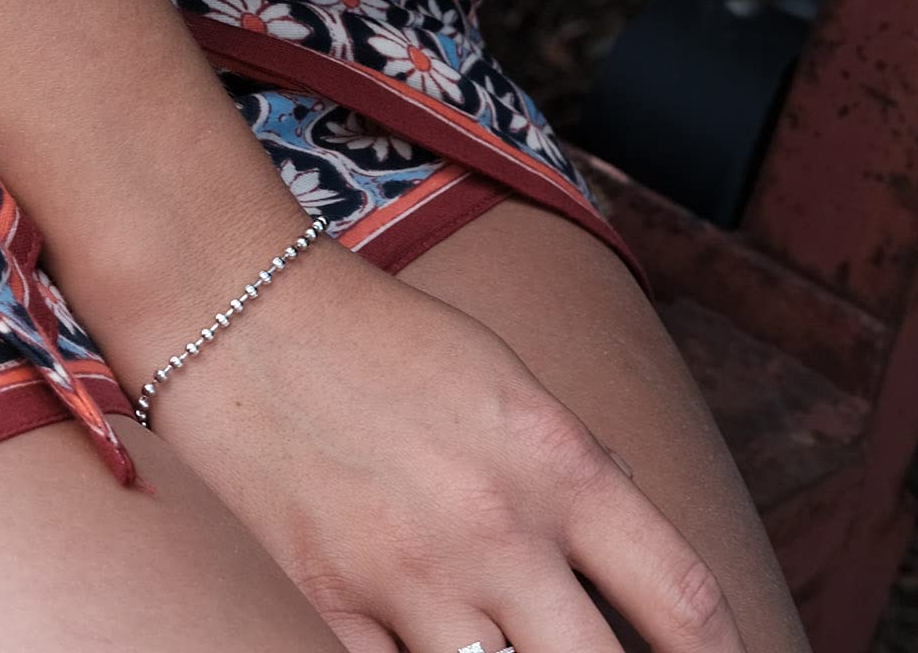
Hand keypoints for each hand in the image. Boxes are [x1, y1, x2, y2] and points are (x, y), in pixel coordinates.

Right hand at [148, 240, 743, 652]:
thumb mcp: (503, 382)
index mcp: (556, 461)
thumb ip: (572, 479)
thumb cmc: (375, 333)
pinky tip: (422, 650)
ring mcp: (407, 573)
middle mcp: (495, 527)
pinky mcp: (323, 600)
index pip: (684, 601)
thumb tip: (629, 582)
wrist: (233, 299)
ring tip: (496, 650)